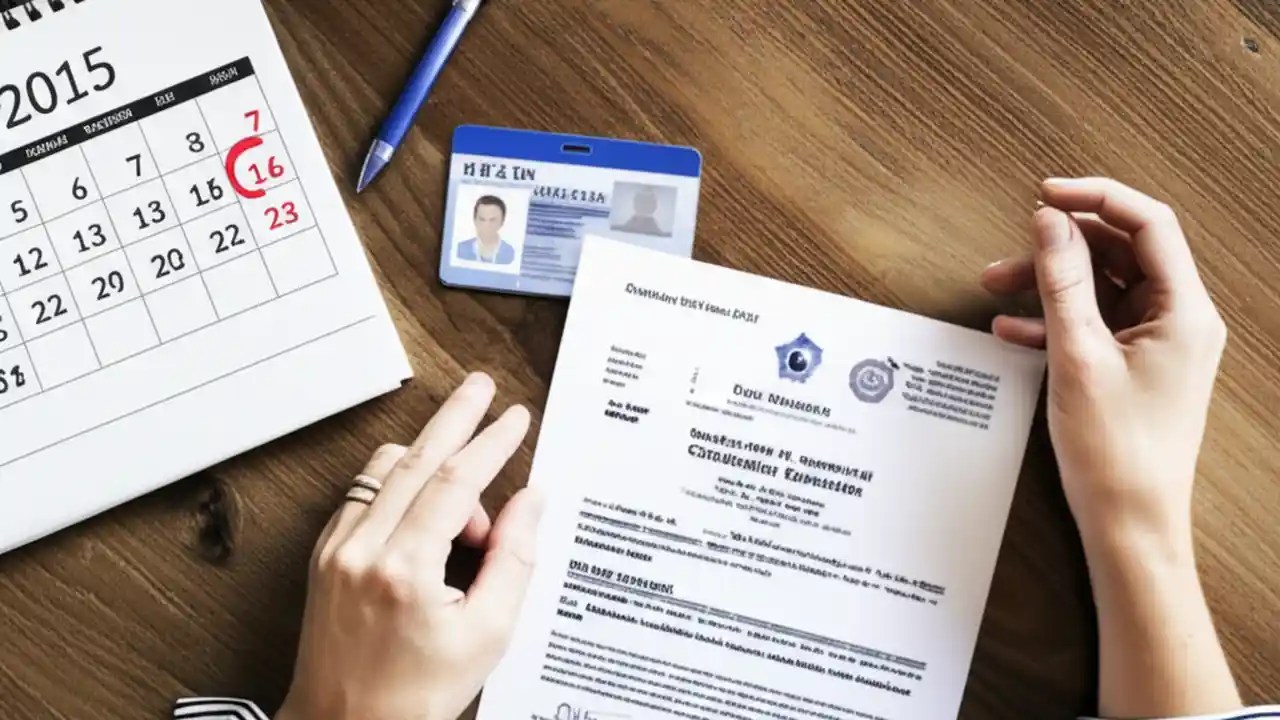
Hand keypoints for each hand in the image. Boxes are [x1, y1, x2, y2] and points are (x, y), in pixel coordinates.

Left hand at [277, 373, 543, 719]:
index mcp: (404, 569)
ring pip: (385, 470)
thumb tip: (528, 503)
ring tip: (472, 506)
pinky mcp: (325, 556)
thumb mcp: (487, 634)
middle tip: (481, 386)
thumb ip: (514, 560)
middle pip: (416, 458)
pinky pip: (363, 494)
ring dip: (431, 465)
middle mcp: (362, 549)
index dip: (491, 443)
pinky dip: (399, 484)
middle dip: (455, 417)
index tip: (515, 418)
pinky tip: (426, 505)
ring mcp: (337, 550)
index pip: (457, 482)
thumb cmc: (415, 695)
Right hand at [980, 177, 1226, 544]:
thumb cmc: (1116, 452)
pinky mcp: (1133, 367)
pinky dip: (1053, 319)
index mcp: (1184, 311)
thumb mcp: (1078, 356)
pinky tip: (1011, 330)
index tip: (1043, 194)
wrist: (1129, 525)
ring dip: (1049, 283)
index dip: (1096, 197)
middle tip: (1009, 253)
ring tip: (995, 287)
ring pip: (1101, 287)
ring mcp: (1156, 344)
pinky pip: (1093, 323)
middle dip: (1061, 247)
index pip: (1148, 224)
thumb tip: (1048, 221)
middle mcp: (1178, 320)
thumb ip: (1062, 282)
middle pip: (1120, 253)